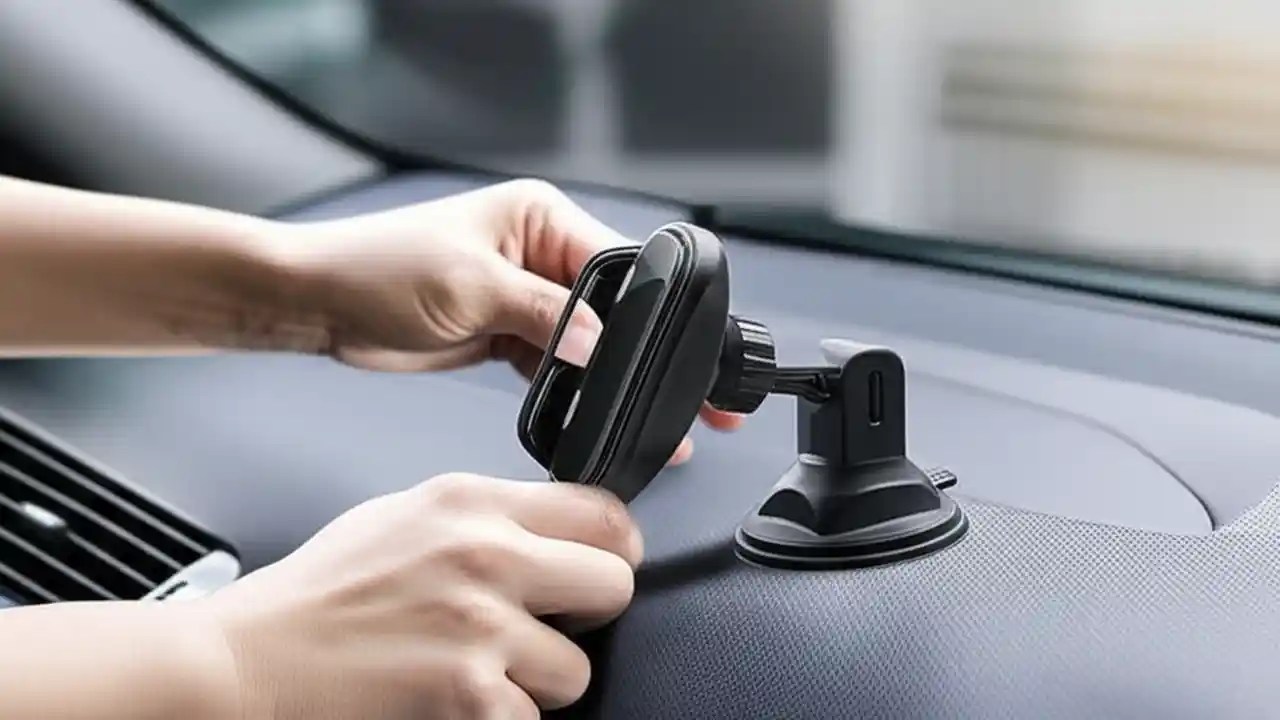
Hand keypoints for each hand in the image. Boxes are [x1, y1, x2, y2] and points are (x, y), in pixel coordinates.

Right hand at [198, 473, 641, 718]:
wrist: (250, 664)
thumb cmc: (321, 595)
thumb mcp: (406, 517)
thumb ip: (486, 516)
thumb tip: (557, 529)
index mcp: (470, 501)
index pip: (603, 510)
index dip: (611, 545)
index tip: (601, 563)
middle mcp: (485, 555)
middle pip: (614, 584)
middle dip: (588, 613)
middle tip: (546, 624)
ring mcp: (481, 628)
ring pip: (577, 669)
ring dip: (537, 680)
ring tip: (478, 669)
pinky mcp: (470, 695)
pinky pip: (531, 718)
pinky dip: (501, 718)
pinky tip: (453, 700)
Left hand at [283, 179, 741, 462]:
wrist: (318, 302)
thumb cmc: (377, 267)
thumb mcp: (470, 285)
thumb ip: (543, 314)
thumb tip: (600, 345)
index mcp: (540, 218)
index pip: (619, 266)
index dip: (656, 312)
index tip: (686, 351)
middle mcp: (540, 252)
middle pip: (614, 308)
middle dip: (646, 353)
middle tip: (695, 397)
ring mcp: (525, 295)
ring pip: (589, 342)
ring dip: (613, 378)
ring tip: (652, 418)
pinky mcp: (506, 333)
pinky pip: (556, 365)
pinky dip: (573, 391)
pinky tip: (595, 417)